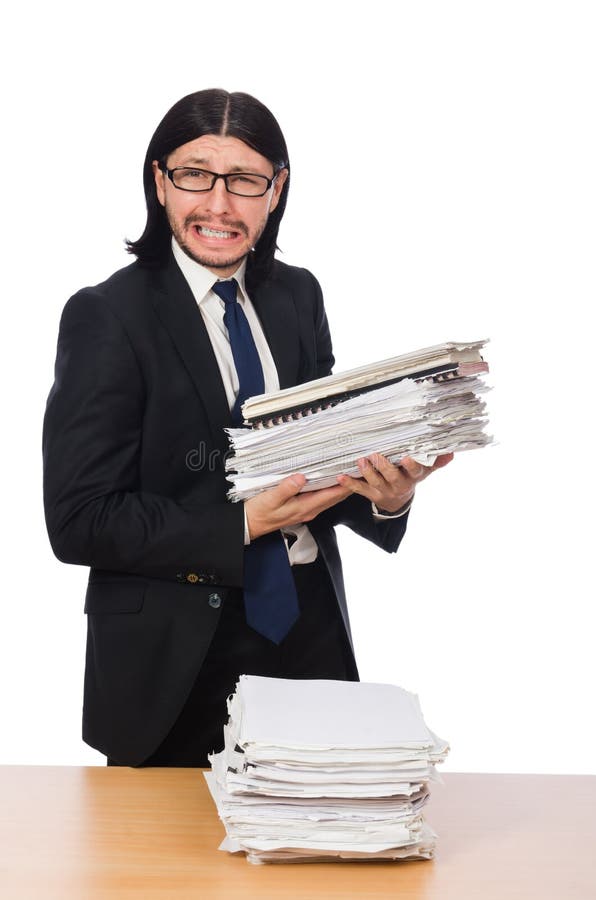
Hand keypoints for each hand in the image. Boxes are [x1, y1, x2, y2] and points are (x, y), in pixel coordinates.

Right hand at [245, 474, 351, 540]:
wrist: (250, 524)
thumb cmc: (260, 512)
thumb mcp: (270, 498)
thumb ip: (286, 488)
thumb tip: (301, 478)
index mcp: (305, 507)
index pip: (331, 495)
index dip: (345, 484)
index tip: (356, 473)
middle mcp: (309, 510)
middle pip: (335, 497)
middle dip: (349, 485)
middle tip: (359, 471)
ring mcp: (307, 510)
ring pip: (330, 498)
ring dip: (342, 488)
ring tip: (351, 474)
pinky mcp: (302, 508)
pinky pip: (322, 498)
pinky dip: (331, 490)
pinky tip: (331, 482)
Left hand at [336, 452, 453, 513]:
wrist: (399, 500)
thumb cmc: (411, 477)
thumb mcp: (425, 470)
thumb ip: (436, 461)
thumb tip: (451, 452)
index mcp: (413, 477)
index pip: (415, 471)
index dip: (411, 466)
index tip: (407, 457)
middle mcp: (399, 485)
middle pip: (392, 477)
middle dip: (383, 466)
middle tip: (375, 455)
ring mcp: (383, 490)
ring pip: (374, 483)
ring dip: (366, 472)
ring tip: (360, 461)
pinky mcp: (371, 494)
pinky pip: (359, 489)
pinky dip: (349, 483)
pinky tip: (341, 476)